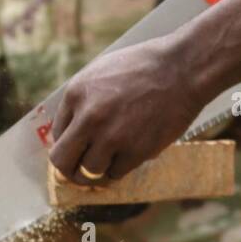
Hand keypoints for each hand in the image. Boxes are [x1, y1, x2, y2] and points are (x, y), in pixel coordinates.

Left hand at [49, 37, 205, 183]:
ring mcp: (112, 137)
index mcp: (76, 94)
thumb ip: (83, 100)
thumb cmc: (144, 67)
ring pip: (88, 173)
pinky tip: (128, 155)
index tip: (79, 147)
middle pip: (63, 162)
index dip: (68, 143)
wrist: (182, 69)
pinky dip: (119, 169)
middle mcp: (89, 118)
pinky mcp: (135, 152)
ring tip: (107, 163)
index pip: (57, 134)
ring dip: (96, 171)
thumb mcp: (101, 72)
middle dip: (70, 168)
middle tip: (81, 169)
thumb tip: (72, 132)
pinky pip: (115, 174)